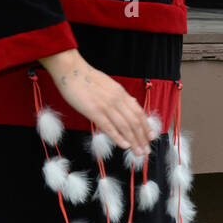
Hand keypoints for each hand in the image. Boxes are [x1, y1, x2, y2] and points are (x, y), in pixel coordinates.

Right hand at [39, 48, 155, 155]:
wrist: (71, 70)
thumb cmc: (87, 78)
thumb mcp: (109, 84)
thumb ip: (119, 95)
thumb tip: (131, 102)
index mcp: (121, 93)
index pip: (138, 112)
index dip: (146, 126)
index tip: (152, 136)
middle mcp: (117, 100)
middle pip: (135, 122)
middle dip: (142, 138)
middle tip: (147, 150)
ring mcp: (106, 106)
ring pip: (125, 126)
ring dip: (134, 141)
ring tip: (139, 152)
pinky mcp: (94, 111)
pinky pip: (109, 126)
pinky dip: (118, 137)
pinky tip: (125, 146)